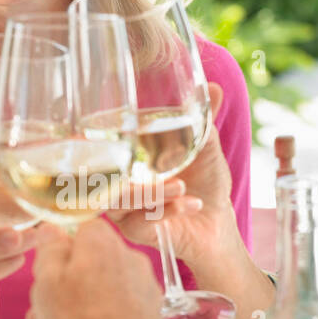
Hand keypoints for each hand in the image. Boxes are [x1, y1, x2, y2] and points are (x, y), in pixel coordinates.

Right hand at [27, 219, 167, 318]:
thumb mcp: (47, 282)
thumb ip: (49, 250)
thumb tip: (51, 230)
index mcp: (102, 241)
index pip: (78, 229)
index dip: (58, 251)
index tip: (46, 273)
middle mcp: (129, 255)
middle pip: (91, 260)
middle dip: (67, 282)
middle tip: (45, 311)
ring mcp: (144, 284)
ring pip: (103, 286)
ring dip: (81, 303)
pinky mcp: (151, 311)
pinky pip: (120, 305)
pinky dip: (104, 317)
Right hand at [106, 82, 238, 266]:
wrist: (216, 224)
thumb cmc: (205, 183)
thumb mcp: (206, 149)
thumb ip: (203, 123)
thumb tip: (214, 87)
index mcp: (128, 156)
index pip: (104, 144)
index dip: (101, 135)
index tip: (120, 128)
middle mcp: (118, 180)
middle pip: (102, 171)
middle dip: (124, 163)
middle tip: (157, 159)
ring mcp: (122, 207)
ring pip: (120, 198)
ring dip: (152, 192)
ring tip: (182, 186)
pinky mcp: (133, 231)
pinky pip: (139, 221)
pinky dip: (166, 211)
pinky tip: (190, 203)